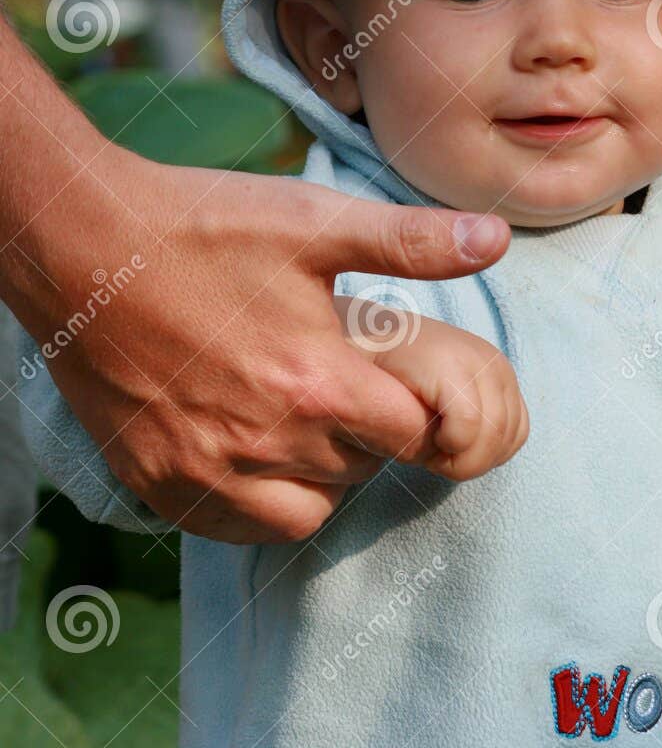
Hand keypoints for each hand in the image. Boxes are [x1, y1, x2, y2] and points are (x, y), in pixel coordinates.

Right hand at [25, 144, 510, 543]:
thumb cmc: (202, 225)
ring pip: (308, 510)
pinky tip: (249, 442)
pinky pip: (241, 527)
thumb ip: (411, 241)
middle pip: (362, 469)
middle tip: (333, 376)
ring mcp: (207, 472)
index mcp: (317, 380)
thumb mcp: (314, 220)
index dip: (411, 404)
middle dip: (364, 430)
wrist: (80, 243)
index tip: (386, 373)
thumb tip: (496, 239)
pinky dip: (259, 499)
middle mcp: (267, 441)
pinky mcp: (159, 485)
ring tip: (293, 409)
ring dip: (318, 473)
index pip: (413, 433)